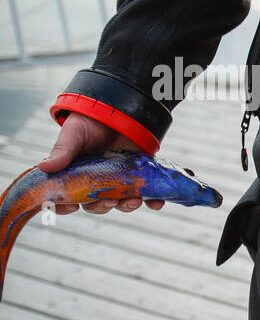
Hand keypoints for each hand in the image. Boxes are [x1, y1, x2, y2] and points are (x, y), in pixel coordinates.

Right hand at [39, 112, 164, 214]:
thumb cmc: (89, 124)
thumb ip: (62, 152)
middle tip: (107, 203)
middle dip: (101, 207)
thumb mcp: (73, 136)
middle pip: (96, 204)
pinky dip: (152, 202)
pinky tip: (156, 203)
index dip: (66, 206)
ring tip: (133, 201)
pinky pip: (147, 195)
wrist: (117, 112)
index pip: (68, 198)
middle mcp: (97, 183)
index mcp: (76, 177)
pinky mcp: (139, 177)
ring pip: (121, 202)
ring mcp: (119, 181)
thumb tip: (44, 167)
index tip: (69, 207)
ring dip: (127, 206)